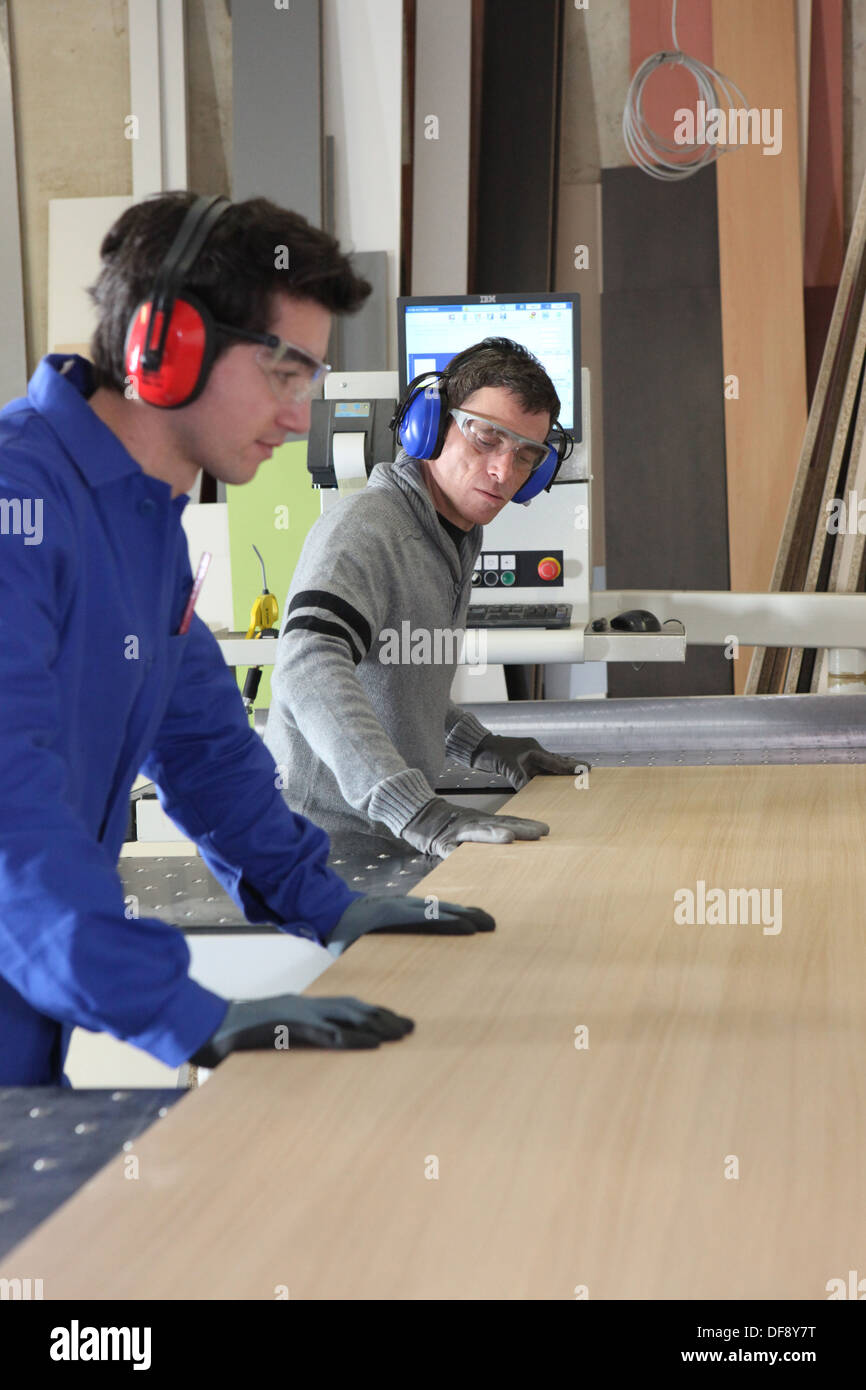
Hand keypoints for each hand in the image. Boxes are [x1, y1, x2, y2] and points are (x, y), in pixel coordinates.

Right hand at [189, 994, 413, 1065]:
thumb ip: (288, 1034)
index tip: (393, 1019)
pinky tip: (374, 1044)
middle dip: (384, 1016)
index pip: (344, 1005)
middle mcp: (306, 1005)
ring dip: (379, 1025)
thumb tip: (300, 1044)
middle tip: (411, 1027)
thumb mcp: (268, 1032)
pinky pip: (330, 1034)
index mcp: (301, 1005)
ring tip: (403, 1033)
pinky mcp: (292, 1029)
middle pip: (354, 1008)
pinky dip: (354, 1038)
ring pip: (349, 1017)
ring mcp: (300, 1014)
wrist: (206, 1025)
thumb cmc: (233, 1034)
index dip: (371, 1011)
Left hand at [326, 893, 494, 955]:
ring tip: (485, 919)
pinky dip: (450, 910)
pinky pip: (431, 907)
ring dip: (462, 911)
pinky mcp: (403, 905)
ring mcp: (402, 903)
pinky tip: (464, 916)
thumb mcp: (342, 947)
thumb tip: (367, 971)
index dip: (448, 922)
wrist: (327, 908)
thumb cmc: (336, 933)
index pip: (424, 917)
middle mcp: (399, 905)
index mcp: (386, 915)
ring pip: (438, 906)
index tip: (471, 928)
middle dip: (466, 915)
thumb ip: (358, 956)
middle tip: (491, 923)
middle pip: (438, 908)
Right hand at [401, 795, 548, 857]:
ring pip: (476, 834)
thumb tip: (517, 834)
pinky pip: (447, 848)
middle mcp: (472, 824)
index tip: (545, 829)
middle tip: (538, 832)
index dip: (526, 824)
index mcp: (482, 821)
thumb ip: (492, 829)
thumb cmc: (449, 823)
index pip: (508, 821)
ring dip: (492, 835)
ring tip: (508, 837)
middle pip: (498, 825)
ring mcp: (456, 833)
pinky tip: (462, 853)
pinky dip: (454, 851)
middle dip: (519, 829)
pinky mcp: (440, 843)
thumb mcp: (474, 823)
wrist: (419, 813)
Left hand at [470, 733, 589, 789]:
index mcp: (533, 750)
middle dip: (572, 766)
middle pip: (556, 761)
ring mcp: (528, 758)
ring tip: (576, 773)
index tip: (584, 769)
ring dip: (561, 770)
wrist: (478, 747)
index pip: (555, 761)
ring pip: (549, 766)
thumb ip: (518, 776)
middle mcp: (533, 752)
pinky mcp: (522, 763)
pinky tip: (552, 780)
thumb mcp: (506, 765)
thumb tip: (527, 787)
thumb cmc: (491, 752)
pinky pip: (539, 770)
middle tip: (588, 769)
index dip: (570, 767)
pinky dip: (548, 775)